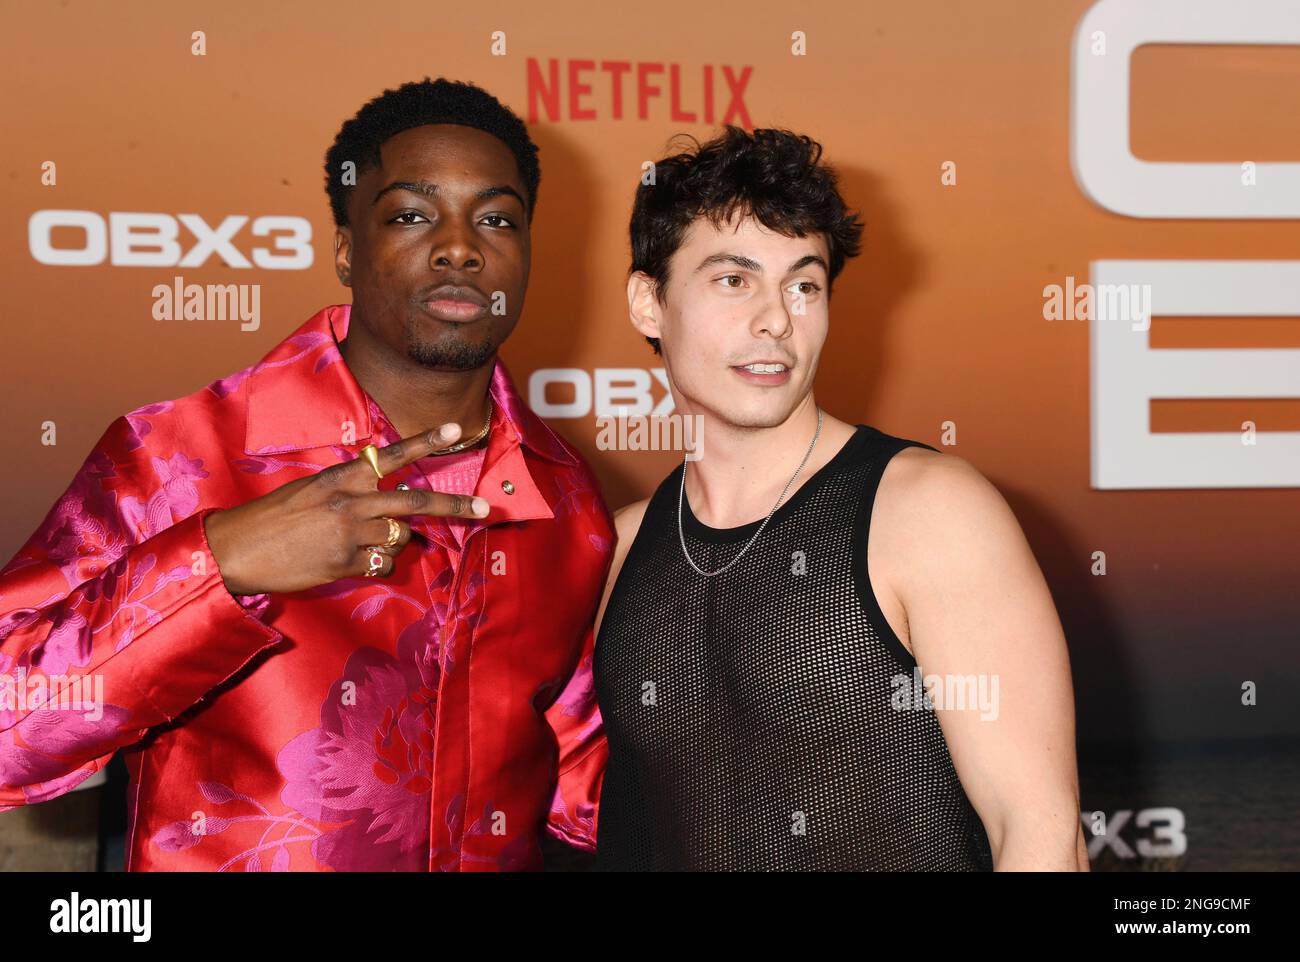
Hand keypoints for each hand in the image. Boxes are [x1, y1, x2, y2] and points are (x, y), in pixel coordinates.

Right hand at [203, 423, 488, 594]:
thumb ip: (351, 487)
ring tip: (368, 541)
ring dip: (397, 541)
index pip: (392, 455)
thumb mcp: (312, 489)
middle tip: (485, 508)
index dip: (426, 442)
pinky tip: (354, 559)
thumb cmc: (275, 516)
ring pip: (402, 539)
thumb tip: (387, 494)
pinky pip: (382, 564)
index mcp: (342, 478)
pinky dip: (378, 562)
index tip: (456, 430)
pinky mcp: (346, 564)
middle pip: (416, 504)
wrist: (239, 549)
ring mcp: (351, 535)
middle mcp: (352, 503)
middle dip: (455, 507)